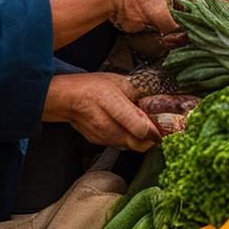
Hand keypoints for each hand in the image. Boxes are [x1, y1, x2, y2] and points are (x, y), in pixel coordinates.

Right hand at [44, 72, 159, 150]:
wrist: (65, 98)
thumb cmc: (93, 86)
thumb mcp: (121, 82)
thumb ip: (140, 94)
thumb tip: (161, 102)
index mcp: (111, 102)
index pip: (138, 127)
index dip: (154, 131)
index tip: (163, 129)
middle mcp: (104, 123)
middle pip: (136, 142)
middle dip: (150, 138)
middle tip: (158, 129)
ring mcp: (99, 135)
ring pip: (129, 146)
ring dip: (140, 139)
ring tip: (144, 126)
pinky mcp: (97, 142)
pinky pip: (119, 144)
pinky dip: (128, 139)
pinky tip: (129, 128)